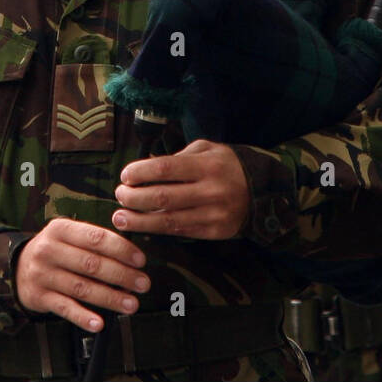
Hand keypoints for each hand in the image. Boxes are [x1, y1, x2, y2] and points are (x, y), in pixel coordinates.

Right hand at [14, 217, 149, 331]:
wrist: (17, 267)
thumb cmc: (55, 250)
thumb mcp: (68, 235)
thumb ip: (94, 240)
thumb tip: (131, 253)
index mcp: (60, 229)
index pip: (96, 238)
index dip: (121, 249)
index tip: (140, 260)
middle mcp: (49, 250)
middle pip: (92, 265)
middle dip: (122, 276)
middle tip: (143, 284)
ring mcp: (42, 275)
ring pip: (82, 288)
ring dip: (110, 298)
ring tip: (131, 304)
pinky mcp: (39, 297)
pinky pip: (65, 308)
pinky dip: (83, 317)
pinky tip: (100, 323)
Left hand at [113, 139, 249, 238]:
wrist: (263, 192)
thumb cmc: (227, 166)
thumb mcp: (208, 150)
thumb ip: (179, 157)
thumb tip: (146, 167)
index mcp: (208, 165)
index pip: (165, 169)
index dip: (140, 173)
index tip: (125, 175)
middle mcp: (210, 190)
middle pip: (162, 197)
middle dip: (134, 197)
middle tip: (119, 195)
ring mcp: (213, 213)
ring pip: (167, 220)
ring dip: (139, 220)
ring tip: (120, 217)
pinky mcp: (214, 232)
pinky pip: (179, 232)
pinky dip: (157, 230)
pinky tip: (141, 226)